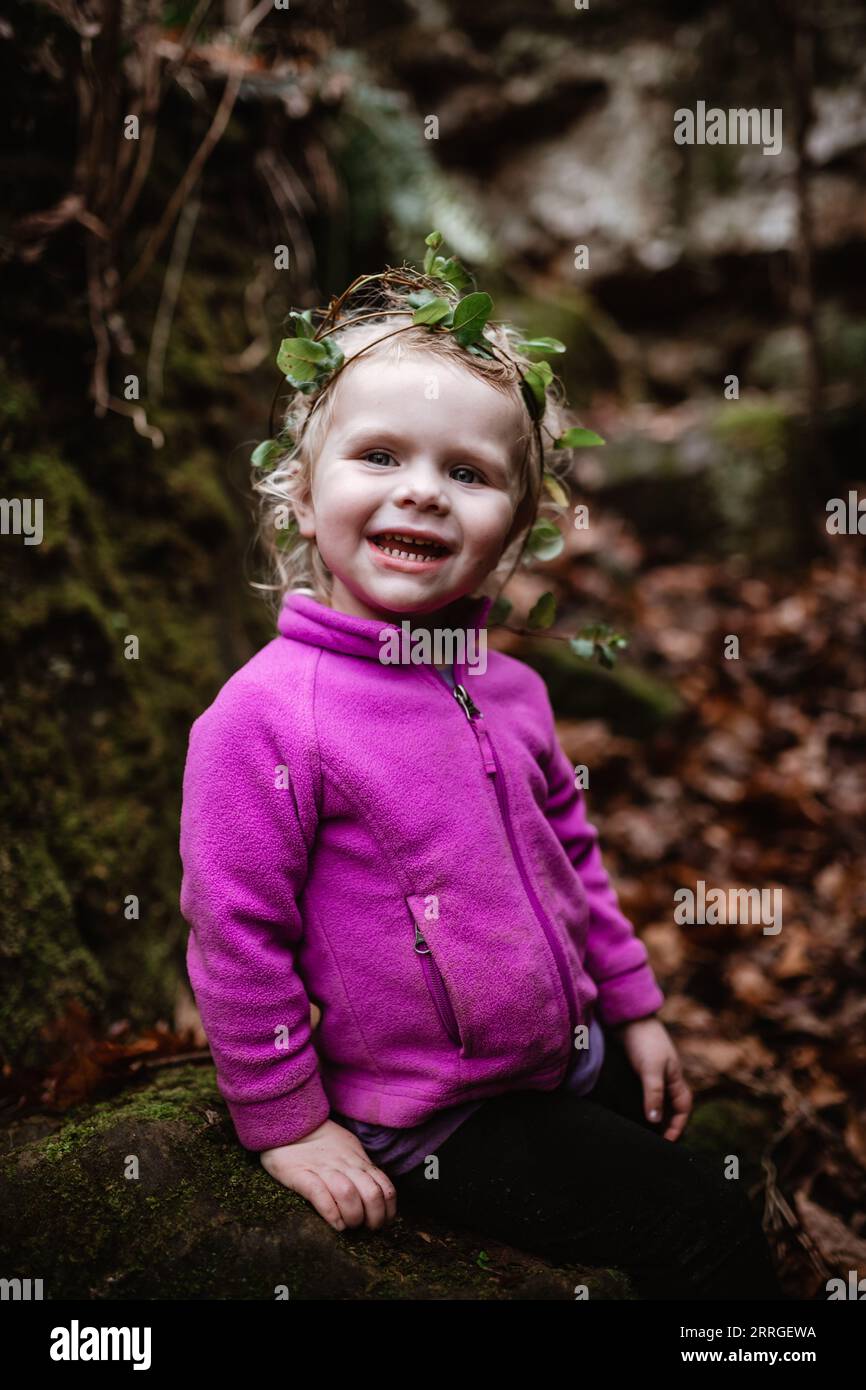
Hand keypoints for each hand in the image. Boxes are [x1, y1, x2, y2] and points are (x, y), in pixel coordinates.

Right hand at [260, 1118, 397, 1231]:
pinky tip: (335, 1224)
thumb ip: (360, 1168)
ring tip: (349, 1227)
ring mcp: (323, 1168)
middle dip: (374, 1218)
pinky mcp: (300, 1173)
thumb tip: (375, 1192)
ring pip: (348, 1194)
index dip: (388, 1210)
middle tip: (366, 1229)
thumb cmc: (318, 1140)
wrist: (288, 1122)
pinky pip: (319, 1194)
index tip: (382, 1223)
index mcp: (357, 1160)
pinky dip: (331, 1213)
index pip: (385, 1187)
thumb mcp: (347, 1149)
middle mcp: (345, 1164)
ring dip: (353, 1216)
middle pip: (371, 1194)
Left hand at [613, 1016, 692, 1141]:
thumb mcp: (650, 1069)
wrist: (629, 1016)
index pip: (683, 1109)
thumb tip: (654, 1121)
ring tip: (641, 1132)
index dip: (678, 1126)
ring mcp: (653, 1074)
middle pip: (671, 1108)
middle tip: (654, 1143)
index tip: (667, 1143)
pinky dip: (641, 1104)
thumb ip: (653, 1094)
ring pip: (657, 1101)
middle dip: (666, 1125)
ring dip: (653, 1115)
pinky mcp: (638, 1070)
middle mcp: (666, 1078)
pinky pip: (644, 1093)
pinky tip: (629, 1112)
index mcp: (676, 1079)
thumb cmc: (644, 1040)